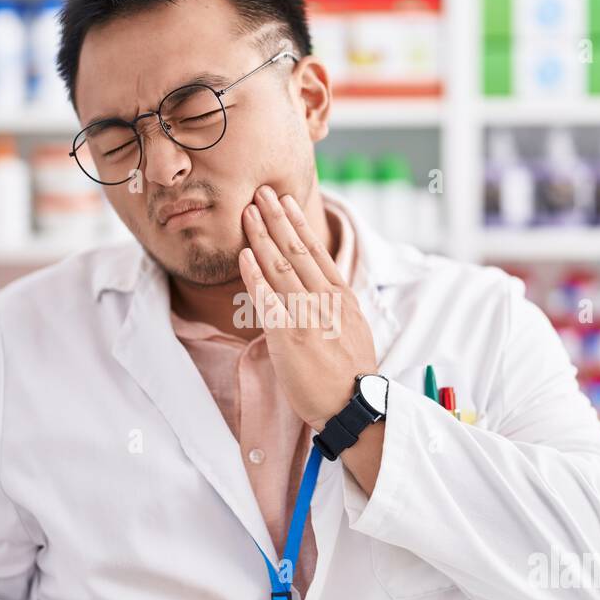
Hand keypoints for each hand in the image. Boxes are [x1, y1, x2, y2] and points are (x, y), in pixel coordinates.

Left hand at [238, 184, 378, 431]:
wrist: (355, 406)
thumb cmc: (350, 374)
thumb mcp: (354, 328)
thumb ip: (336, 304)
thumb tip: (321, 286)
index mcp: (343, 297)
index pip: (317, 251)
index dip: (298, 224)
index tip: (285, 202)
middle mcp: (326, 301)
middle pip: (297, 251)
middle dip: (276, 219)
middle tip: (261, 192)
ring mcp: (308, 317)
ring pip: (281, 269)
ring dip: (262, 237)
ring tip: (247, 213)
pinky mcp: (289, 337)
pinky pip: (268, 300)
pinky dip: (255, 275)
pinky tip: (244, 256)